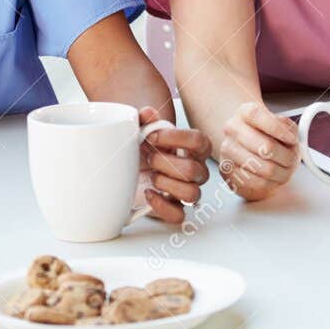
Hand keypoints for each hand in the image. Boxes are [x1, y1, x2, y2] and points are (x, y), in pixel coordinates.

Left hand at [137, 107, 211, 225]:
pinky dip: (161, 206)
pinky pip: (178, 216)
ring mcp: (186, 191)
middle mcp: (195, 171)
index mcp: (193, 149)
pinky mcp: (173, 209)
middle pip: (195, 170)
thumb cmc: (143, 150)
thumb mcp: (142, 132)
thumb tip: (147, 113)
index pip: (200, 141)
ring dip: (166, 183)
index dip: (176, 138)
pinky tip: (148, 193)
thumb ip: (146, 121)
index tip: (152, 136)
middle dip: (165, 162)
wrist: (129, 171)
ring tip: (151, 176)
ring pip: (192, 194)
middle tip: (148, 157)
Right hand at [218, 100, 298, 201]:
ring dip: (281, 172)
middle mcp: (232, 129)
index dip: (278, 130)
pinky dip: (271, 183)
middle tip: (292, 159)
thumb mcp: (282, 125)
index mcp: (244, 112)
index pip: (257, 116)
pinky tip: (272, 177)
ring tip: (284, 169)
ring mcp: (227, 150)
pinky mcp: (227, 171)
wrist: (251, 150)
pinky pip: (256, 183)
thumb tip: (290, 136)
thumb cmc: (269, 137)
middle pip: (265, 147)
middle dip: (287, 157)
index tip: (292, 140)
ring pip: (264, 168)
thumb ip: (288, 127)